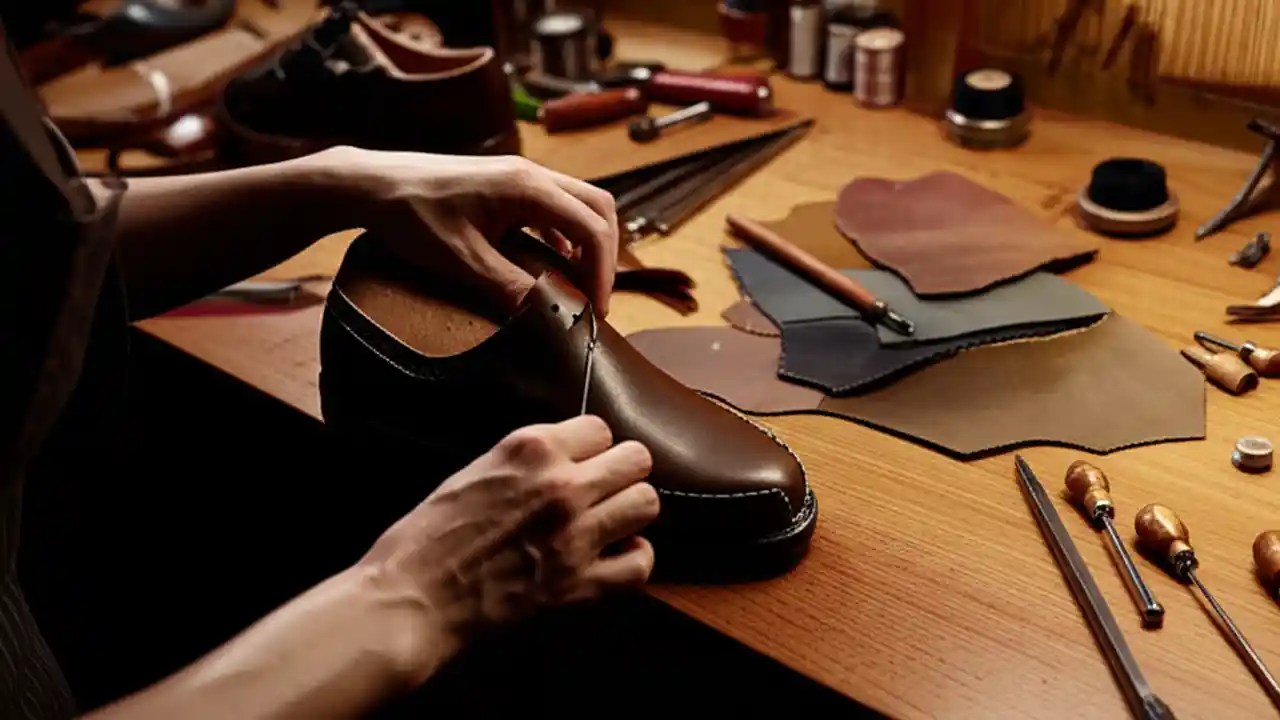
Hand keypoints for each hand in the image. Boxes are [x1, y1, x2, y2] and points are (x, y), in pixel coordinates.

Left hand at [335, 147, 619, 314]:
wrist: (373, 184)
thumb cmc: (410, 215)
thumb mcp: (460, 260)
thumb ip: (508, 286)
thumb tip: (549, 313)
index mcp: (526, 187)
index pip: (590, 227)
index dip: (602, 271)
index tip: (595, 308)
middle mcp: (531, 174)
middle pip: (598, 208)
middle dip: (605, 255)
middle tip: (596, 298)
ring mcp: (520, 176)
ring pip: (579, 204)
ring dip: (588, 243)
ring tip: (580, 284)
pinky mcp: (507, 185)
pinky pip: (555, 207)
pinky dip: (566, 235)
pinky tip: (554, 263)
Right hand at [358, 416, 657, 683]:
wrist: (413, 598)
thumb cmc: (429, 536)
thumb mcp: (476, 470)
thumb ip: (528, 460)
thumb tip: (569, 457)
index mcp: (530, 449)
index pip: (600, 428)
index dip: (591, 448)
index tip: (580, 464)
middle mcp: (562, 486)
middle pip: (636, 460)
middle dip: (621, 473)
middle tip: (602, 492)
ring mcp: (576, 536)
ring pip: (646, 503)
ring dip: (629, 512)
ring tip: (608, 523)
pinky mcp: (580, 585)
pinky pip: (641, 563)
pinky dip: (632, 561)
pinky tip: (611, 559)